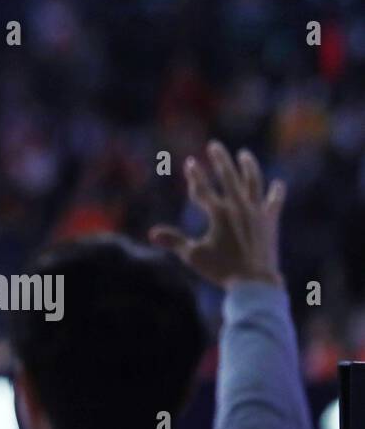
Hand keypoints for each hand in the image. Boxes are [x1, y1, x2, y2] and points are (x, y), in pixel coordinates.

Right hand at [149, 141, 285, 289]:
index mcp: (218, 213)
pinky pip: (274, 203)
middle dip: (220, 160)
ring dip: (248, 167)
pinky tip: (278, 183)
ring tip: (244, 154)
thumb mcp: (193, 256)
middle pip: (228, 177)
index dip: (195, 176)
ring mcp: (256, 213)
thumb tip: (152, 233)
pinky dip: (276, 192)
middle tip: (215, 145)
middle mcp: (237, 207)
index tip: (191, 162)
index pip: (203, 189)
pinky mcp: (270, 222)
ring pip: (252, 183)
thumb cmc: (222, 270)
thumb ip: (174, 241)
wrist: (256, 283)